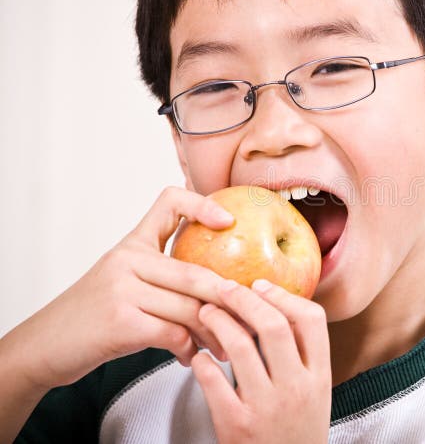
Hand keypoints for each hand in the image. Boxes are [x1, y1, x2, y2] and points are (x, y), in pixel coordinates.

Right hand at [6, 186, 233, 390]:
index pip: (169, 201)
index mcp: (132, 244)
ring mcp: (122, 288)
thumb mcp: (124, 281)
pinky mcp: (120, 321)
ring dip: (213, 333)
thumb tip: (222, 289)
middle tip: (248, 318)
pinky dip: (188, 349)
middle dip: (229, 300)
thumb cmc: (94, 316)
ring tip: (222, 347)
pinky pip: (174, 333)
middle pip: (196, 272)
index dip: (202, 205)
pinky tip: (189, 357)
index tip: (229, 222)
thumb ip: (163, 276)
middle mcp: (127, 259)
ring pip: (190, 307)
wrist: (43, 346)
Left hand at [191, 279, 330, 443]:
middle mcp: (297, 389)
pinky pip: (214, 383)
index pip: (312, 320)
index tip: (261, 285)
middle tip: (224, 288)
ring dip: (218, 322)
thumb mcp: (315, 393)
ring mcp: (267, 407)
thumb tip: (276, 307)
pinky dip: (202, 363)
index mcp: (319, 377)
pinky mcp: (237, 426)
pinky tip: (198, 356)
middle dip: (245, 299)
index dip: (284, 296)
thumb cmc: (296, 433)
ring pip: (241, 348)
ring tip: (205, 312)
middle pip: (274, 326)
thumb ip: (302, 356)